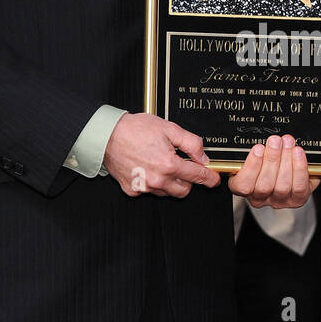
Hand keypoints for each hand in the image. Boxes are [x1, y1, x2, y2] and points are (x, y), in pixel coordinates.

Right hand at [103, 112, 220, 198]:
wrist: (106, 135)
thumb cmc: (135, 129)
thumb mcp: (169, 128)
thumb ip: (191, 143)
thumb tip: (203, 157)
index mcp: (169, 164)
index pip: (197, 176)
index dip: (209, 178)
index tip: (214, 180)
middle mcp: (158, 180)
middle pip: (184, 190)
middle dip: (188, 180)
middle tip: (182, 166)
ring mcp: (144, 187)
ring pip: (167, 192)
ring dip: (170, 182)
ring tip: (161, 164)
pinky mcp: (133, 190)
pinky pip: (150, 192)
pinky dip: (152, 183)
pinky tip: (147, 168)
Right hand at [228, 133, 319, 208]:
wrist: (291, 170)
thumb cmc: (269, 161)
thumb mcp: (257, 154)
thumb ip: (257, 150)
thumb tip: (265, 140)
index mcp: (244, 187)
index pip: (243, 184)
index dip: (251, 167)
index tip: (258, 148)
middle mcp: (260, 198)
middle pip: (264, 185)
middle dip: (272, 159)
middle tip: (276, 140)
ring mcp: (279, 201)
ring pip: (282, 186)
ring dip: (286, 160)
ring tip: (288, 143)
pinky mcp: (297, 200)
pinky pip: (299, 186)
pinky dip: (299, 167)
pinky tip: (298, 153)